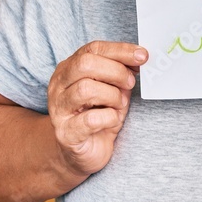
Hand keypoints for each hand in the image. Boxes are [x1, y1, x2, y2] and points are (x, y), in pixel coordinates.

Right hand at [47, 41, 147, 177]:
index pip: (93, 48)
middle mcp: (58, 86)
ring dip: (112, 96)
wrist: (81, 152)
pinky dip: (109, 118)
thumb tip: (140, 58)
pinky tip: (112, 120)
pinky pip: (90, 119)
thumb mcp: (112, 88)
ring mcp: (59, 110)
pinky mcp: (66, 134)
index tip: (142, 56)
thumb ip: (121, 72)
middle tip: (130, 84)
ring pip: (86, 89)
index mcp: (68, 68)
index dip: (120, 50)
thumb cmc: (98, 115)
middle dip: (116, 72)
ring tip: (119, 104)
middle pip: (85, 64)